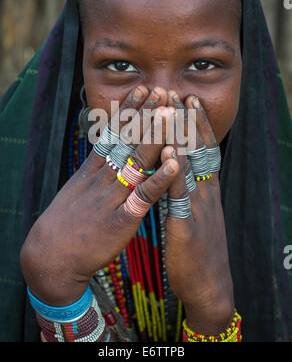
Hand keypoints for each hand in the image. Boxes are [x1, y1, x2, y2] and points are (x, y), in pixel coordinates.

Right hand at [20, 87, 179, 306]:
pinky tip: (174, 163)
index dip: (130, 110)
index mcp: (94, 168)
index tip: (143, 88)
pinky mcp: (121, 219)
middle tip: (162, 89)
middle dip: (146, 114)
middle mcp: (103, 177)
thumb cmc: (67, 222)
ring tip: (170, 113)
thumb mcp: (79, 187)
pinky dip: (159, 179)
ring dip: (154, 136)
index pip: (114, 132)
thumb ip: (96, 167)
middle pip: (127, 140)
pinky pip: (143, 196)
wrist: (51, 255)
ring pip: (137, 161)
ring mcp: (112, 196)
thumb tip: (107, 147)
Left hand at [163, 92, 234, 334]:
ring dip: (180, 137)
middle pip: (197, 150)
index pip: (202, 148)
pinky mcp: (187, 227)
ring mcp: (198, 208)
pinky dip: (175, 174)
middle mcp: (205, 193)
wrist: (209, 285)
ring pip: (190, 166)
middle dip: (187, 120)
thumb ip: (187, 189)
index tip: (186, 99)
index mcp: (206, 189)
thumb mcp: (196, 211)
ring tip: (171, 110)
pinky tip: (168, 154)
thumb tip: (176, 166)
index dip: (195, 123)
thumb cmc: (197, 247)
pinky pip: (180, 196)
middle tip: (176, 92)